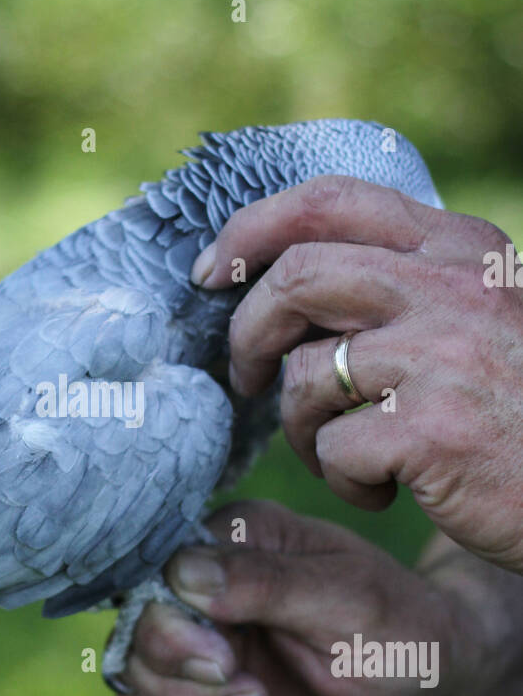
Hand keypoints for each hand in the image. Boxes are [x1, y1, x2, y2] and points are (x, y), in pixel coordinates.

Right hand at [111, 502, 522, 695]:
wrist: (432, 692)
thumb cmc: (402, 629)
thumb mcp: (346, 598)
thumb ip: (266, 581)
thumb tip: (183, 573)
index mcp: (230, 543)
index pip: (151, 588)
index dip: (174, 636)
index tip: (230, 664)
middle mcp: (201, 595)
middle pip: (137, 653)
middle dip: (196, 695)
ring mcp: (199, 653)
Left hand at [191, 175, 522, 572]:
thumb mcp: (485, 315)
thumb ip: (408, 286)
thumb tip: (287, 281)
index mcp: (462, 249)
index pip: (328, 202)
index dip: (252, 230)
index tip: (211, 271)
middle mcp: (451, 288)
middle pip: (298, 279)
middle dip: (248, 333)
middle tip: (243, 380)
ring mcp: (442, 356)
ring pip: (307, 376)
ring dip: (302, 428)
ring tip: (340, 457)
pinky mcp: (432, 431)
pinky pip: (335, 448)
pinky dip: (342, 479)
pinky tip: (382, 494)